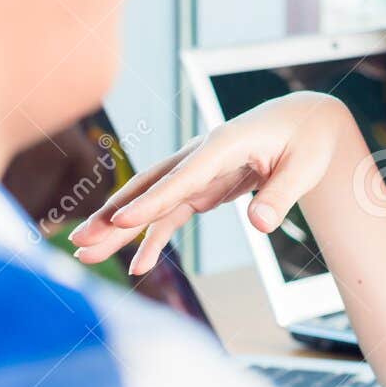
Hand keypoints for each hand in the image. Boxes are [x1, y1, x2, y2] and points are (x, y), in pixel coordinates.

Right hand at [68, 92, 352, 274]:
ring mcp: (198, 171)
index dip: (151, 201)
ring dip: (119, 228)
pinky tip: (138, 264)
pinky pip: (171, 213)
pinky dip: (153, 236)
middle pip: (151, 186)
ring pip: (152, 201)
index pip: (182, 176)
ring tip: (85, 253)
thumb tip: (260, 225)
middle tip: (79, 241)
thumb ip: (281, 194)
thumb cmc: (307, 139)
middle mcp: (202, 155)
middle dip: (114, 214)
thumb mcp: (305, 166)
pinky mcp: (202, 185)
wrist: (305, 122)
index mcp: (224, 143)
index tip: (119, 223)